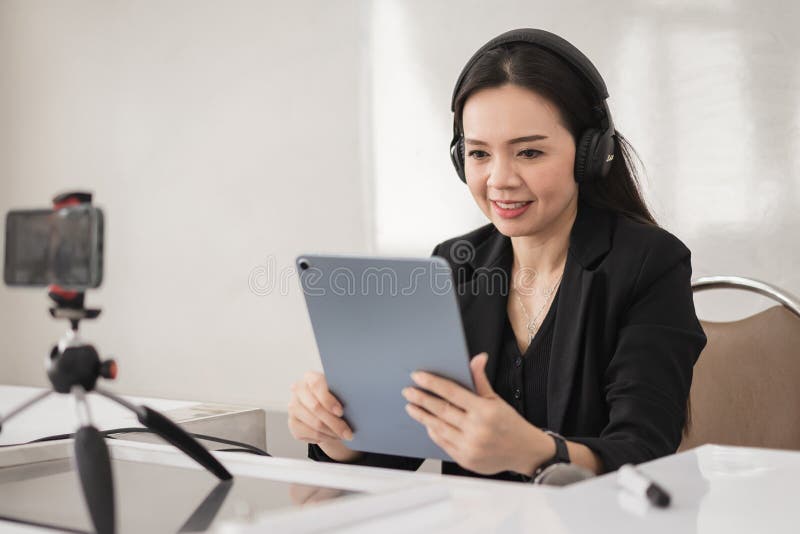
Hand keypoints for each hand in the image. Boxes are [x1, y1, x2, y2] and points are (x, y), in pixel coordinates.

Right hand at [288, 371, 353, 444]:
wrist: (324, 407)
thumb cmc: (335, 396)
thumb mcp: (339, 390)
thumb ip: (344, 391)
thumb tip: (359, 398)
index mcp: (310, 377)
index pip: (316, 385)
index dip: (328, 400)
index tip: (341, 412)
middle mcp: (298, 389)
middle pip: (315, 408)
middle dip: (335, 423)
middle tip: (348, 433)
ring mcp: (293, 406)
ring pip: (314, 423)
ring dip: (332, 433)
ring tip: (344, 435)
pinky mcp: (292, 423)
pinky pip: (309, 434)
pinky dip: (324, 438)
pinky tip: (333, 436)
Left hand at [402, 353, 547, 474]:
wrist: (525, 452)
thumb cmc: (510, 424)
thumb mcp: (496, 399)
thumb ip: (481, 380)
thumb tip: (477, 357)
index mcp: (485, 411)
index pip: (452, 392)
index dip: (432, 383)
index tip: (418, 376)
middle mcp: (476, 430)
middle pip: (441, 410)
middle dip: (421, 399)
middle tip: (408, 391)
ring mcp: (470, 446)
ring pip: (438, 427)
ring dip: (422, 416)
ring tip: (411, 406)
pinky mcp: (465, 459)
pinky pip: (443, 443)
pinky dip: (433, 431)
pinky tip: (426, 423)